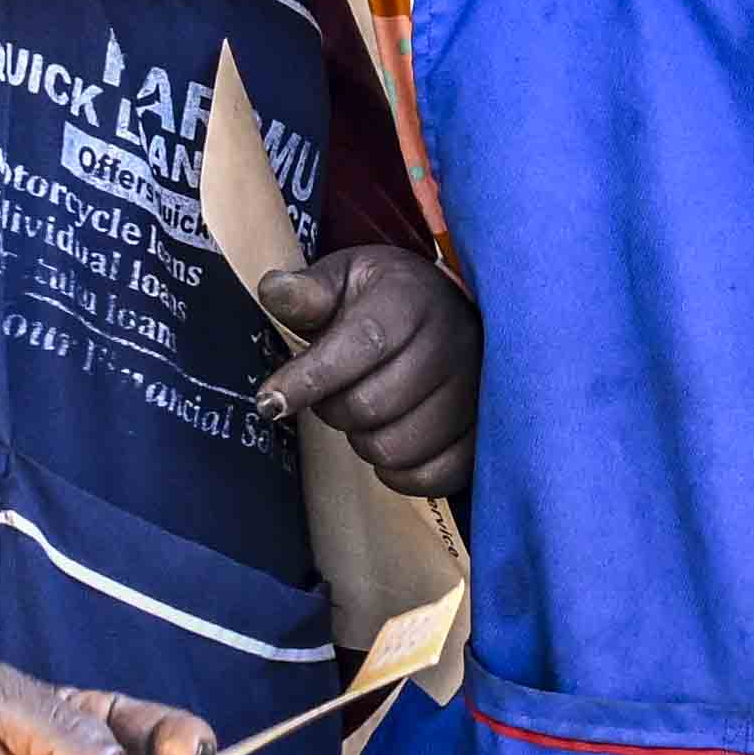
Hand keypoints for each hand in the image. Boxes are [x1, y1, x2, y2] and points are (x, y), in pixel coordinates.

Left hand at [253, 242, 480, 509]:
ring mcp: (475, 391)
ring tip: (365, 414)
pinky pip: (432, 475)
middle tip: (330, 395)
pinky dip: (400, 472)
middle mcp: (452, 342)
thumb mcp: (343, 279)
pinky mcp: (484, 432)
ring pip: (396, 447)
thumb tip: (274, 291)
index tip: (270, 401)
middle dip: (332, 409)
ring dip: (364, 441)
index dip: (311, 379)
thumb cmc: (385, 298)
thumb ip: (306, 292)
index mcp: (411, 299)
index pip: (361, 344)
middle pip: (370, 405)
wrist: (447, 311)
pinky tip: (390, 443)